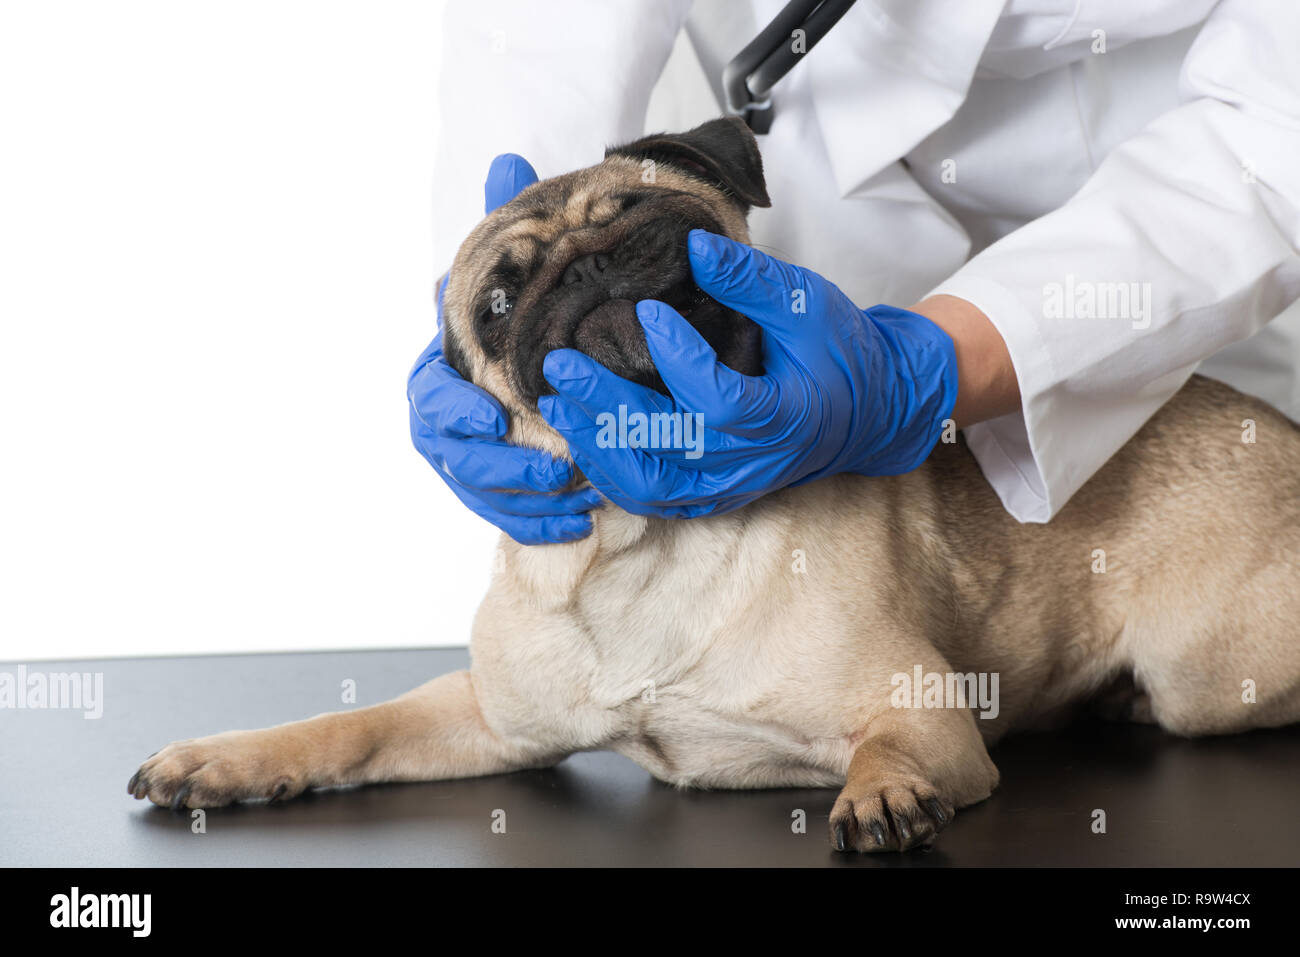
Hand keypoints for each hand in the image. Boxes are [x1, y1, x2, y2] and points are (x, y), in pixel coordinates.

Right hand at [408, 155, 602, 544]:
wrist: (544, 365)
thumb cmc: (521, 320)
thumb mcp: (517, 273)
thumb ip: (507, 227)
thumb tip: (510, 158)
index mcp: (441, 371)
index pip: (427, 396)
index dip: (453, 412)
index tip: (490, 417)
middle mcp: (448, 421)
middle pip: (448, 456)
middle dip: (495, 468)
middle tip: (548, 468)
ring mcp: (472, 461)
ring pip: (480, 492)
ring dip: (523, 500)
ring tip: (572, 498)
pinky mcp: (503, 492)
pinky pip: (510, 518)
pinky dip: (540, 524)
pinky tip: (578, 524)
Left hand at [536, 230, 958, 517]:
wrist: (863, 411)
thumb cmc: (836, 351)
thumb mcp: (806, 303)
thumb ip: (751, 279)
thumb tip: (693, 244)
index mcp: (785, 415)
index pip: (721, 401)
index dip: (680, 361)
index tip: (646, 313)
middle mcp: (753, 462)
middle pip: (670, 447)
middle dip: (608, 406)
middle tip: (561, 364)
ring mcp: (730, 485)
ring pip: (651, 486)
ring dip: (598, 447)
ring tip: (557, 404)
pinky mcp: (712, 495)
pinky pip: (653, 499)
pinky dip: (610, 472)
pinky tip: (580, 434)